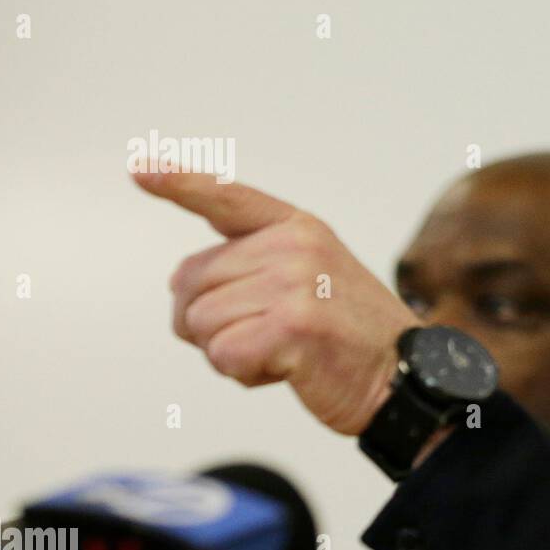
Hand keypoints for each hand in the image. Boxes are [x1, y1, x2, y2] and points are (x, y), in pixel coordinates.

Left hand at [131, 165, 421, 435]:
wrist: (408, 379)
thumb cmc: (352, 339)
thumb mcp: (312, 282)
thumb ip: (252, 270)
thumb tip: (177, 285)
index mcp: (299, 229)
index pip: (228, 199)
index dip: (180, 184)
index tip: (140, 169)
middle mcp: (295, 247)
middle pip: (190, 283)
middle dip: (211, 322)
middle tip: (269, 337)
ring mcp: (295, 284)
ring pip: (201, 324)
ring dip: (230, 352)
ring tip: (285, 353)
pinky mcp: (293, 326)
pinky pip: (223, 355)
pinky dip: (245, 374)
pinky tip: (287, 370)